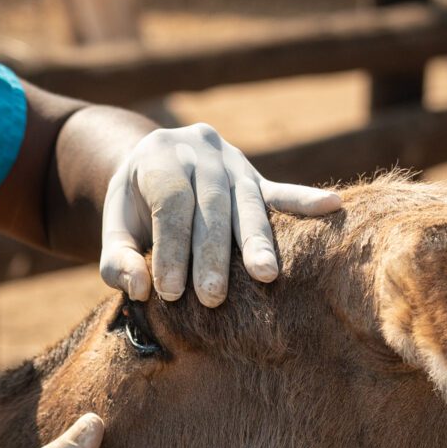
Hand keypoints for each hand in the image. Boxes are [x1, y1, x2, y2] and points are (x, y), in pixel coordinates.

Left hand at [99, 123, 342, 305]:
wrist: (153, 167)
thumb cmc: (134, 208)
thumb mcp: (113, 227)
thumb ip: (116, 260)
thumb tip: (139, 289)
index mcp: (158, 155)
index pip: (170, 202)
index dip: (171, 246)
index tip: (171, 291)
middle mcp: (200, 150)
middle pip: (211, 204)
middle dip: (212, 253)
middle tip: (213, 297)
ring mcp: (232, 161)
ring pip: (247, 201)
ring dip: (257, 240)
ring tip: (266, 275)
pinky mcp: (256, 177)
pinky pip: (282, 190)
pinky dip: (307, 200)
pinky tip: (333, 206)